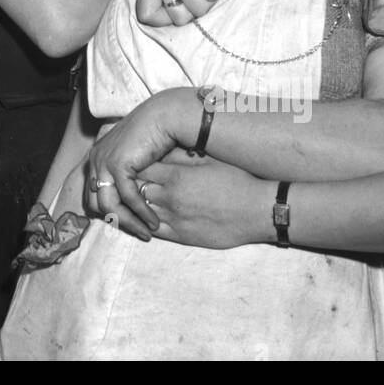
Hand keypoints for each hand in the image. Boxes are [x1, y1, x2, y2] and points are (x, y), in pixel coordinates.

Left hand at [84, 89, 197, 237]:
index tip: (129, 224)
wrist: (164, 116)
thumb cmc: (155, 135)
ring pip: (109, 205)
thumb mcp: (136, 157)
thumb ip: (128, 174)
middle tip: (139, 232)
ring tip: (147, 232)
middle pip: (97, 203)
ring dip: (130, 222)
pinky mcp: (118, 164)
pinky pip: (127, 197)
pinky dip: (140, 212)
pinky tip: (153, 221)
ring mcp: (104, 162)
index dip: (110, 213)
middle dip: (119, 222)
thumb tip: (130, 197)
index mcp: (97, 157)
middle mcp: (95, 159)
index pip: (94, 194)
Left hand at [137, 155, 269, 249]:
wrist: (256, 210)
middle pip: (136, 189)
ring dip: (134, 204)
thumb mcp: (207, 159)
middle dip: (131, 183)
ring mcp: (174, 219)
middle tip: (127, 178)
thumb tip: (160, 148)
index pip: (140, 168)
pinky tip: (143, 217)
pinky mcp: (181, 236)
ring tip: (131, 197)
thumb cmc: (236, 179)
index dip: (135, 164)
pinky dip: (144, 223)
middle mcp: (170, 198)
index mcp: (176, 176)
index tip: (133, 160)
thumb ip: (180, 155)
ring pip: (141, 211)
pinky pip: (153, 230)